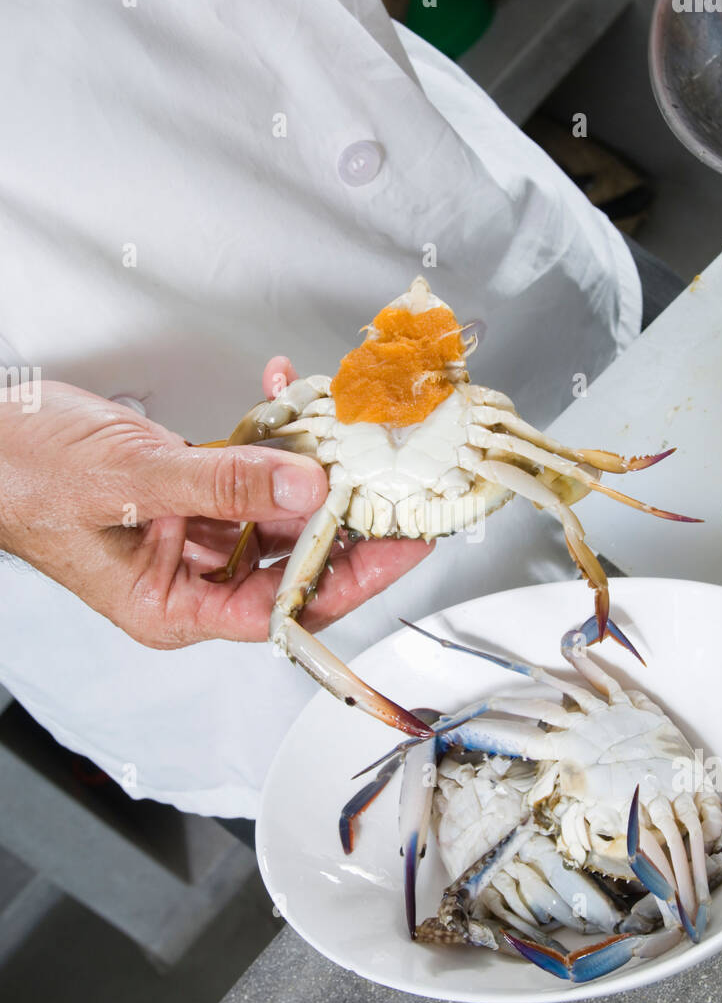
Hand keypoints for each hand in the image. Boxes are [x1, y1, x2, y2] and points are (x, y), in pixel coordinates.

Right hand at [0, 371, 431, 647]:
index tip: (402, 544)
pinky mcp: (190, 490)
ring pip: (277, 509)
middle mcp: (190, 577)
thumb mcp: (132, 480)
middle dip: (344, 517)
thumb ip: (223, 485)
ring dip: (311, 468)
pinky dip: (269, 435)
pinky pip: (248, 469)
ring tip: (354, 434)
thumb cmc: (22, 475)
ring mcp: (192, 532)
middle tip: (398, 483)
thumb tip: (306, 489)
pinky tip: (284, 394)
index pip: (283, 608)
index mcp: (173, 607)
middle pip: (293, 560)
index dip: (349, 577)